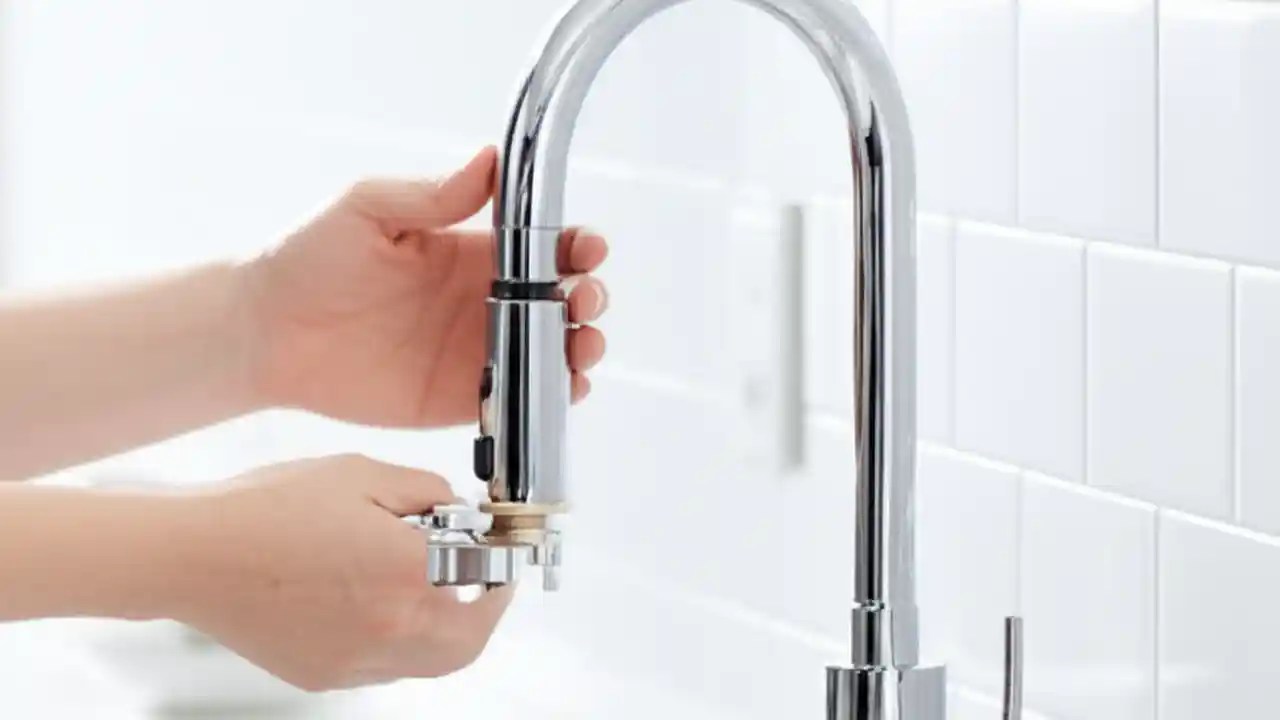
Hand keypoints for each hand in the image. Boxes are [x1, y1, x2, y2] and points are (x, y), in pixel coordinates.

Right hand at [174, 455, 507, 690]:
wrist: (191, 556)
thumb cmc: (266, 509)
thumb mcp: (362, 474)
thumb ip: (425, 491)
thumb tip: (455, 510)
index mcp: (407, 573)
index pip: (486, 582)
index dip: (501, 567)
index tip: (500, 555)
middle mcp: (389, 628)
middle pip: (467, 642)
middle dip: (482, 613)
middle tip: (479, 585)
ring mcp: (355, 660)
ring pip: (427, 661)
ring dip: (442, 630)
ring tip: (424, 589)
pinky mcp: (324, 674)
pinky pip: (382, 666)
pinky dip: (396, 641)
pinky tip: (374, 602)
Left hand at [243, 147, 607, 426]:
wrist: (263, 334)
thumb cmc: (306, 260)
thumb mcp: (367, 209)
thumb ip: (431, 195)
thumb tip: (489, 161)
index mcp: (469, 251)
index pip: (541, 246)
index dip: (575, 246)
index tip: (588, 249)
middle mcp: (482, 301)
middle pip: (560, 299)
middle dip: (588, 297)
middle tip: (585, 300)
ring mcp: (475, 351)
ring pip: (551, 351)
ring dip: (581, 347)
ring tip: (581, 345)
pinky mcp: (460, 398)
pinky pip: (519, 399)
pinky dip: (551, 397)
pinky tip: (562, 388)